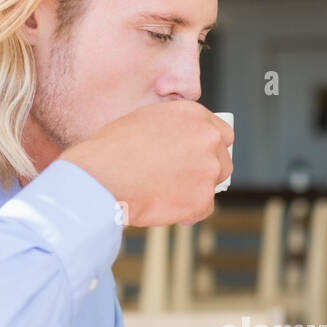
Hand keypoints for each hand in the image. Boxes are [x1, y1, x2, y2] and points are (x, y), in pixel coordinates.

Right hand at [60, 100, 232, 226]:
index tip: (199, 156)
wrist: (102, 177)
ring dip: (197, 189)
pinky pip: (204, 208)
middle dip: (207, 169)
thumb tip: (182, 141)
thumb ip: (173, 128)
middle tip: (182, 178)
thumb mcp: (145, 120)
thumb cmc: (113, 149)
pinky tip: (166, 206)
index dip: (209, 146)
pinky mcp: (202, 200)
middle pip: (224, 159)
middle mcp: (208, 139)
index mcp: (194, 115)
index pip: (222, 132)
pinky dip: (189, 211)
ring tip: (168, 193)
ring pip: (214, 184)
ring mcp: (208, 170)